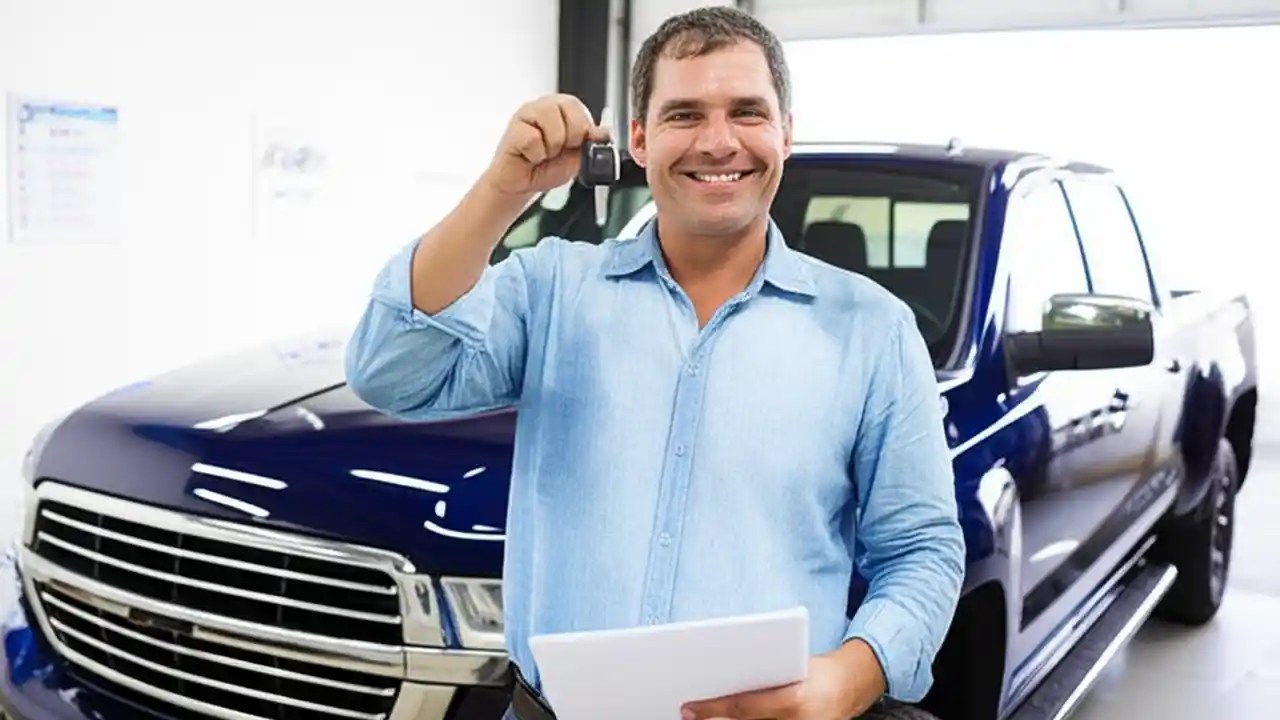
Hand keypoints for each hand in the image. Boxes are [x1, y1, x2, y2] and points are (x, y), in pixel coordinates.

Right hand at [481, 93, 610, 197]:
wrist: (522, 185)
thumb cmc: (545, 168)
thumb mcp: (577, 157)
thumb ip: (591, 143)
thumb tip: (605, 132)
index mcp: (561, 109)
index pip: (577, 105)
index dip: (581, 127)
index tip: (575, 144)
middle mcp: (544, 106)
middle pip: (567, 107)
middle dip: (569, 137)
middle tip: (557, 151)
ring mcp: (526, 115)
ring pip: (552, 122)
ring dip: (552, 147)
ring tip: (543, 154)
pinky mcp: (513, 129)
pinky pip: (533, 140)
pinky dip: (536, 155)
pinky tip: (530, 157)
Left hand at [681, 640, 886, 719]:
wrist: (851, 688)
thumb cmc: (817, 672)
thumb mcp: (791, 666)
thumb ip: (761, 678)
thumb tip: (719, 678)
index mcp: (792, 703)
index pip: (743, 708)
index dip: (712, 709)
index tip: (688, 708)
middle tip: (688, 714)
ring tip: (702, 717)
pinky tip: (723, 718)